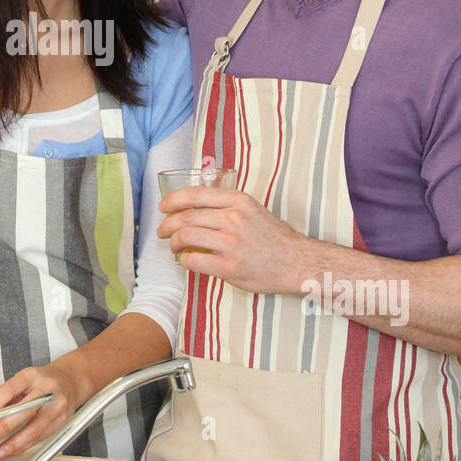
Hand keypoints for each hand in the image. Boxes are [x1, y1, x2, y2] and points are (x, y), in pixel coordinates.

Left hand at [0, 361, 86, 460]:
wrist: (70, 380)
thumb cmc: (43, 380)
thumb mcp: (24, 379)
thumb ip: (8, 396)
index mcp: (33, 375)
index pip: (11, 389)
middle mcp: (48, 389)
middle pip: (25, 410)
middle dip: (5, 427)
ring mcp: (58, 405)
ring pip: (35, 428)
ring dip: (15, 443)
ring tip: (1, 450)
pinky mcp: (63, 419)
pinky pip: (42, 436)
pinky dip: (26, 444)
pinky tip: (15, 448)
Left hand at [156, 185, 309, 294]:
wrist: (297, 263)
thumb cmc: (275, 239)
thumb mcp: (253, 210)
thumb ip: (228, 206)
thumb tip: (196, 208)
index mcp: (239, 201)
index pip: (196, 194)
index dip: (173, 200)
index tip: (163, 206)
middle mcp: (234, 218)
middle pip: (186, 217)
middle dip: (167, 225)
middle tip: (162, 232)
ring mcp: (231, 242)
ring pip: (186, 237)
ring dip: (173, 242)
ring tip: (173, 247)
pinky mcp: (230, 266)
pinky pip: (193, 260)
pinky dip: (184, 260)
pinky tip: (185, 261)